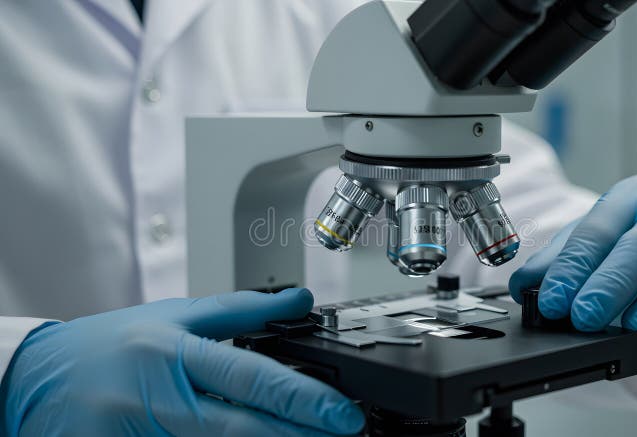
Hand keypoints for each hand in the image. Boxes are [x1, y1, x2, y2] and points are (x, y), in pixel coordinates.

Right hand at [0, 289, 363, 435]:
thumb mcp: (171, 315)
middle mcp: (153, 394)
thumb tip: (300, 302)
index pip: (248, 374)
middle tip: (341, 433)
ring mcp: (133, 432)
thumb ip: (239, 312)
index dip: (301, 396)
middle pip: (237, 424)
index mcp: (170, 350)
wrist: (33, 380)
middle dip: (296, 434)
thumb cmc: (106, 345)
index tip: (342, 411)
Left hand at [509, 174, 636, 342]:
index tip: (553, 302)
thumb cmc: (620, 243)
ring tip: (632, 329)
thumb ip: (552, 264)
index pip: (598, 230)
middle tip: (586, 318)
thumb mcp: (582, 246)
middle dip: (612, 285)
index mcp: (629, 196)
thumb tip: (523, 286)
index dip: (573, 269)